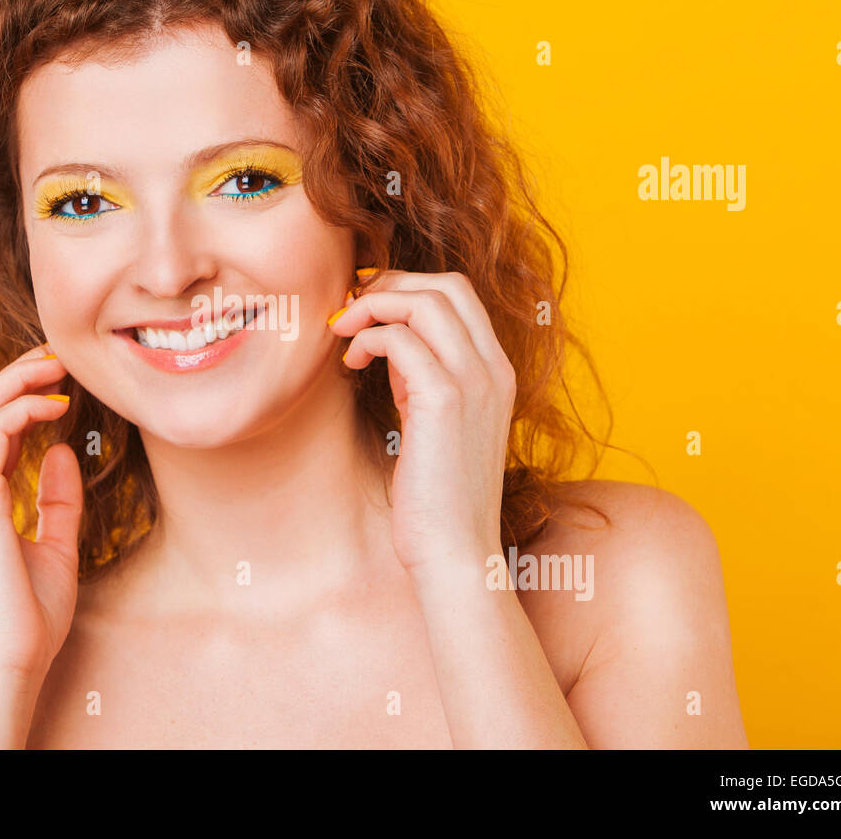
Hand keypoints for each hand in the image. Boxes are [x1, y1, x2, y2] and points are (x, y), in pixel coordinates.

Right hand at [0, 343, 82, 681]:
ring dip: (19, 382)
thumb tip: (60, 453)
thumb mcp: (55, 547)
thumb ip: (57, 501)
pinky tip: (56, 408)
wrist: (6, 663)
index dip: (18, 397)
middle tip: (58, 360)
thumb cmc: (26, 618)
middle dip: (16, 376)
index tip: (58, 384)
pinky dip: (23, 410)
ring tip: (60, 370)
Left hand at [328, 270, 516, 573]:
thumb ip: (423, 380)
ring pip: (425, 302)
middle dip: (389, 285)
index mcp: (497, 372)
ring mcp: (474, 383)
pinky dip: (369, 338)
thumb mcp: (436, 425)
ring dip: (372, 306)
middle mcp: (494, 370)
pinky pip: (401, 339)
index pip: (460, 295)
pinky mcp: (444, 402)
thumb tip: (391, 344)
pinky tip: (352, 363)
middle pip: (446, 286)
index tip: (366, 305)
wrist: (455, 554)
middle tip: (349, 312)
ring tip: (343, 332)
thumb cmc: (438, 498)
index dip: (407, 285)